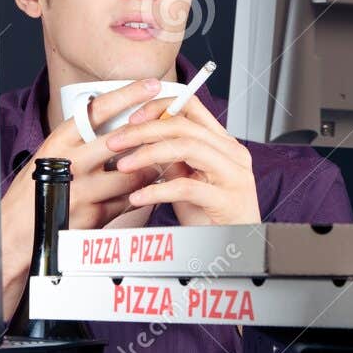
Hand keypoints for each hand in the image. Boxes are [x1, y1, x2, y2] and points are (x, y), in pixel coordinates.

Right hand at [0, 78, 164, 318]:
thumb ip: (79, 143)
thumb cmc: (36, 191)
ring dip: (149, 170)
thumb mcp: (50, 157)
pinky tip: (141, 193)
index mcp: (58, 142)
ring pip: (133, 175)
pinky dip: (138, 196)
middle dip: (150, 133)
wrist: (16, 232)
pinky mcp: (93, 216)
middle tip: (170, 126)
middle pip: (122, 140)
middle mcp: (69, 163)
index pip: (97, 110)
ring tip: (157, 165)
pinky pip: (128, 201)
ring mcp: (82, 191)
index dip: (128, 95)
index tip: (151, 84)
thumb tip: (119, 127)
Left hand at [103, 94, 261, 226]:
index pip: (191, 107)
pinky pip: (187, 188)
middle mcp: (232, 153)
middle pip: (183, 126)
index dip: (158, 108)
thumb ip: (171, 159)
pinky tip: (138, 197)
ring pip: (187, 148)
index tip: (132, 120)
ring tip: (124, 166)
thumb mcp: (187, 180)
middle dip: (143, 131)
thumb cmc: (213, 215)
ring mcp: (233, 175)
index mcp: (223, 143)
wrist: (236, 245)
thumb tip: (140, 141)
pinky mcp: (228, 200)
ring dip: (148, 154)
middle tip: (116, 142)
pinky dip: (157, 190)